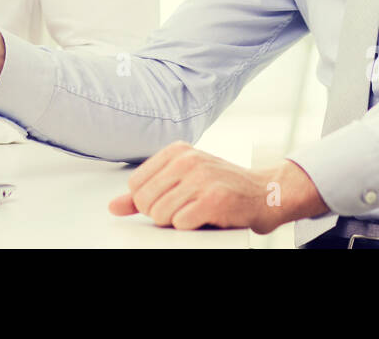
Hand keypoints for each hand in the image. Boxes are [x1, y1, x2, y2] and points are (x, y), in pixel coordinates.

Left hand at [107, 142, 328, 233]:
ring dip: (177, 222)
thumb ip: (146, 192)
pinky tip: (206, 217)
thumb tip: (114, 206)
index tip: (171, 200)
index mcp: (176, 151)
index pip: (135, 185)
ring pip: (160, 214)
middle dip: (161, 214)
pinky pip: (181, 223)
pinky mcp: (214, 199)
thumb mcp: (181, 181)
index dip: (149, 202)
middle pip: (145, 202)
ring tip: (196, 212)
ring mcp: (201, 178)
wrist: (264, 193)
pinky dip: (191, 227)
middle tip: (186, 209)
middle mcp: (187, 159)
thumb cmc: (221, 187)